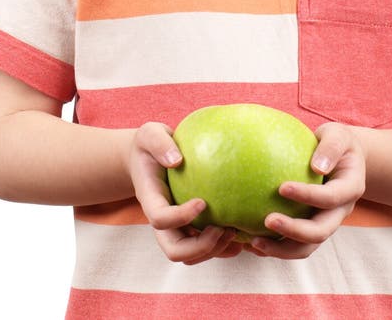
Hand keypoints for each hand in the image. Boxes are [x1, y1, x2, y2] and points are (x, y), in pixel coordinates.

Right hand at [129, 121, 243, 264]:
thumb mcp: (150, 135)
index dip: (180, 217)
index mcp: (150, 200)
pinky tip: (242, 237)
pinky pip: (204, 248)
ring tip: (236, 232)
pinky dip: (222, 249)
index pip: (160, 219)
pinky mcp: (189, 227)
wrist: (149, 157)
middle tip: (224, 228)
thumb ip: (159, 143)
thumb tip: (177, 159)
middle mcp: (162, 220)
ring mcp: (176, 227)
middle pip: (174, 250)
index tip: (203, 202)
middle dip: (200, 246)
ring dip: (213, 250)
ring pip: (190, 256)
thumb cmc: (151, 144)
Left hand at [246, 121, 365, 259]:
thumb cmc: (337, 141)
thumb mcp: (338, 135)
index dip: (308, 196)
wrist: (343, 157)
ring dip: (281, 250)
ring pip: (306, 247)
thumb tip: (317, 167)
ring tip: (253, 243)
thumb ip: (330, 147)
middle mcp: (340, 212)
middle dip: (294, 231)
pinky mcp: (311, 228)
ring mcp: (326, 223)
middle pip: (320, 232)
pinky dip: (274, 248)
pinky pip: (294, 245)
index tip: (281, 187)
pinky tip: (249, 243)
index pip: (330, 198)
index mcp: (351, 188)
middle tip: (267, 220)